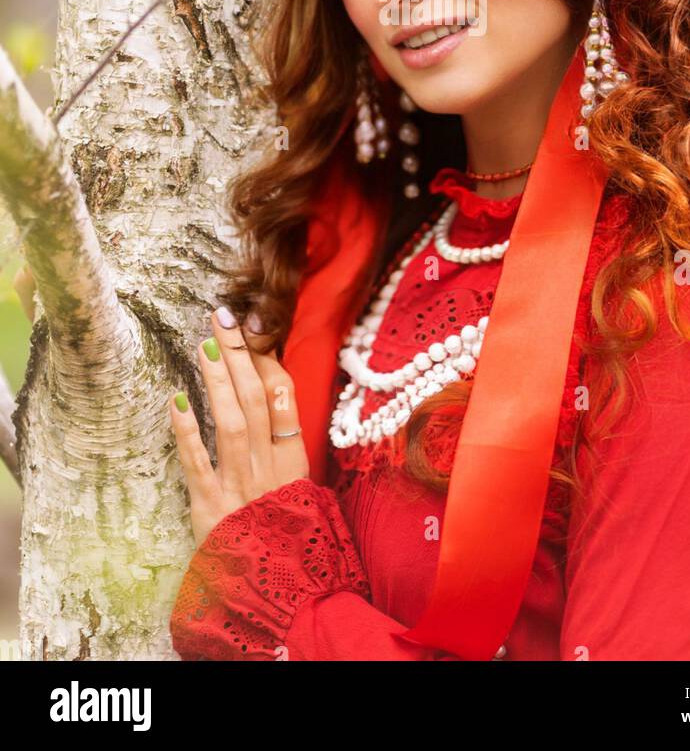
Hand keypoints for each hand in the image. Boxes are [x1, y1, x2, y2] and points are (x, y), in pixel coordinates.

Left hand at [170, 306, 309, 546]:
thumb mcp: (293, 484)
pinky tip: (175, 401)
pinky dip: (186, 433)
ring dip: (217, 381)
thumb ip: (282, 441)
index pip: (283, 399)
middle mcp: (269, 468)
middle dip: (239, 355)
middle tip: (222, 319)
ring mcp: (240, 487)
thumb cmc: (282, 532)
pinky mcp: (210, 509)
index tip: (252, 327)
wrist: (276, 592)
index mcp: (293, 460)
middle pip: (255, 401)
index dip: (267, 360)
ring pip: (231, 424)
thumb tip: (267, 389)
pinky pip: (198, 465)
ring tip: (204, 345)